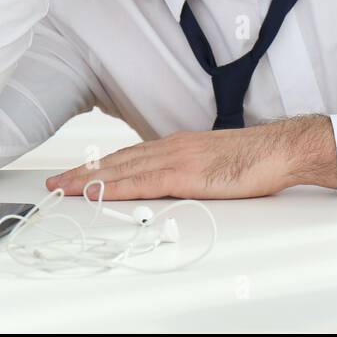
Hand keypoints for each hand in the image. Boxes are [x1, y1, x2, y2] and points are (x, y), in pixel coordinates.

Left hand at [44, 115, 336, 199]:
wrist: (279, 149)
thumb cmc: (256, 157)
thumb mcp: (215, 162)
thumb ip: (192, 170)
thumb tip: (178, 184)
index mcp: (180, 145)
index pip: (131, 156)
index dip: (102, 165)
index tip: (80, 173)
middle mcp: (172, 147)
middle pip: (119, 160)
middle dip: (85, 172)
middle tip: (57, 182)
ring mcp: (177, 158)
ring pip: (123, 169)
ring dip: (90, 179)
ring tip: (65, 188)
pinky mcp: (185, 174)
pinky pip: (142, 182)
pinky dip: (115, 186)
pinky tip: (98, 192)